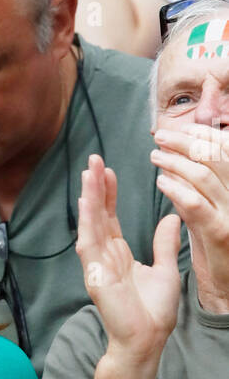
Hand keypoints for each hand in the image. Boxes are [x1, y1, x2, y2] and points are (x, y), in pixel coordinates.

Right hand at [77, 154, 180, 363]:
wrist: (148, 339)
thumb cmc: (154, 312)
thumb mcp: (166, 269)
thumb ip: (164, 244)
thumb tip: (171, 218)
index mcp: (118, 254)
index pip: (110, 217)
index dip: (109, 194)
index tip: (108, 170)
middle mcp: (104, 256)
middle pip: (97, 215)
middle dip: (95, 187)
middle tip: (93, 160)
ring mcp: (97, 264)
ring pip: (91, 224)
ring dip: (89, 197)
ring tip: (88, 171)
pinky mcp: (96, 274)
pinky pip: (89, 243)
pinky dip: (88, 221)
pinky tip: (87, 201)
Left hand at [152, 124, 228, 304]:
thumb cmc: (218, 250)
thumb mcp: (208, 213)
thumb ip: (196, 191)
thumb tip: (176, 169)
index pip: (225, 152)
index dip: (203, 136)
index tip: (182, 128)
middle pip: (214, 158)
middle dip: (186, 143)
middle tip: (161, 136)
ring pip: (205, 176)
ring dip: (177, 162)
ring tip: (156, 156)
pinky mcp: (221, 233)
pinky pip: (197, 205)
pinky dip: (178, 190)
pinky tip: (161, 182)